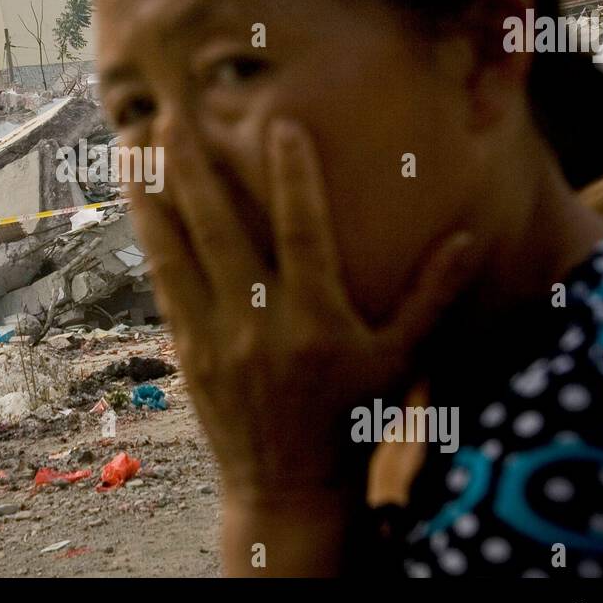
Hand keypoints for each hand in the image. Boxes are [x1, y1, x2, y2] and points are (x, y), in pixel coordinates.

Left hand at [128, 117, 473, 499]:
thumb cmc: (352, 420)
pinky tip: (137, 204)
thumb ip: (432, 296)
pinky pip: (163, 285)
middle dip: (193, 167)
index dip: (294, 178)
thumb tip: (470, 239)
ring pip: (175, 253)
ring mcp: (216, 337)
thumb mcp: (400, 361)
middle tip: (170, 112)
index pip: (303, 234)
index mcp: (316, 321)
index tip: (280, 124)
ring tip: (132, 143)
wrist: (291, 490)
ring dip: (153, 195)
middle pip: (219, 231)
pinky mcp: (188, 351)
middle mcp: (260, 323)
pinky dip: (149, 240)